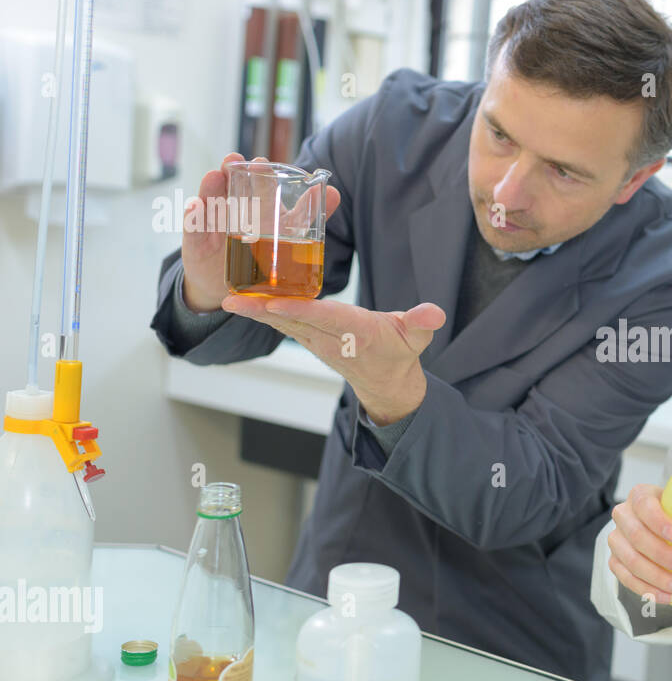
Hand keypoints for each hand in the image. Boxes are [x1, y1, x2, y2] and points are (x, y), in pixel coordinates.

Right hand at [180, 153, 341, 312]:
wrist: (229, 286)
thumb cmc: (259, 254)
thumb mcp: (284, 234)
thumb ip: (306, 213)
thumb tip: (334, 191)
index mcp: (253, 205)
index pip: (255, 183)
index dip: (258, 172)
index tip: (262, 162)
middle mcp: (231, 208)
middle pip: (229, 186)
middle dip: (232, 172)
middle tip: (234, 160)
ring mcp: (212, 224)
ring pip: (210, 202)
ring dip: (211, 188)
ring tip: (214, 176)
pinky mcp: (197, 243)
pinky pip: (193, 229)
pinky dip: (193, 216)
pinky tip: (194, 207)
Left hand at [221, 296, 445, 424]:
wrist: (386, 382)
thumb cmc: (400, 353)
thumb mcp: (417, 338)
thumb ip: (423, 323)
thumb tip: (434, 313)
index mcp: (357, 333)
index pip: (325, 319)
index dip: (300, 310)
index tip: (275, 303)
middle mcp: (331, 338)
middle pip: (292, 321)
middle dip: (262, 311)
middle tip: (232, 300)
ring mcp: (317, 340)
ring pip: (282, 322)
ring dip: (254, 311)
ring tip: (228, 298)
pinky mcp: (309, 337)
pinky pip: (283, 322)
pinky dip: (262, 311)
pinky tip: (243, 298)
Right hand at [607, 483, 671, 604]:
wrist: (652, 526)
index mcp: (641, 496)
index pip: (643, 504)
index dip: (657, 519)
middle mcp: (624, 515)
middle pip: (635, 535)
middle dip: (661, 555)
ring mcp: (617, 540)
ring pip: (629, 560)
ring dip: (655, 577)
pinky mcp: (615, 561)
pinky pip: (624, 578)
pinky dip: (645, 590)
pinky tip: (664, 597)